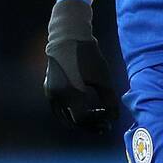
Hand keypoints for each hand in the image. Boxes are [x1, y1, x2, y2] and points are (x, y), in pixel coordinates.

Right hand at [44, 0, 119, 132]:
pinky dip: (70, 112)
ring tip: (95, 119)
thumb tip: (114, 118)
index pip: (83, 120)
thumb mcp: (103, 78)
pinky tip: (83, 108)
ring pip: (64, 116)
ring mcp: (50, 93)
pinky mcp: (48, 88)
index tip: (109, 119)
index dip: (97, 122)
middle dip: (90, 125)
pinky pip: (58, 107)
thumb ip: (110, 100)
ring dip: (79, 120)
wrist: (68, 37)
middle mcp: (57, 97)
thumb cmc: (89, 56)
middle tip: (105, 125)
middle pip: (73, 121)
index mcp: (70, 95)